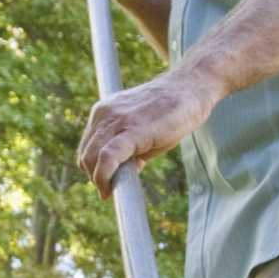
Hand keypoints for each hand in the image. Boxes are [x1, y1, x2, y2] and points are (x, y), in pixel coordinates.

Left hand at [77, 67, 216, 198]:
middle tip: (109, 190)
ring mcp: (117, 120)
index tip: (104, 183)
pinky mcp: (132, 129)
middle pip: (86, 154)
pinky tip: (110, 189)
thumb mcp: (142, 129)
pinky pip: (108, 157)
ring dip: (99, 180)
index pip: (88, 146)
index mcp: (105, 112)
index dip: (93, 169)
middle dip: (95, 177)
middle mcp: (105, 114)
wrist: (191, 88)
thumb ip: (128, 148)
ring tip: (114, 189)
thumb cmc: (171, 109)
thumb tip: (122, 173)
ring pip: (92, 157)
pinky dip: (104, 176)